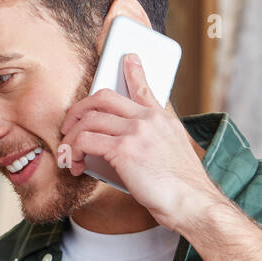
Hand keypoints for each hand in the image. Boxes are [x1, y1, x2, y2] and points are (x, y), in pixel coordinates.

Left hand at [58, 53, 224, 231]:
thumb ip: (154, 143)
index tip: (128, 58)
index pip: (144, 88)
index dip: (133, 71)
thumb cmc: (182, 190)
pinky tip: (75, 165)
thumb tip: (128, 150)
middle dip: (79, 110)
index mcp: (163, 121)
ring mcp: (136, 132)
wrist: (193, 203)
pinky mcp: (124, 149)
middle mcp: (149, 120)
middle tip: (69, 126)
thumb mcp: (175, 155)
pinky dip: (74, 152)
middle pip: (103, 98)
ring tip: (69, 153)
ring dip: (71, 137)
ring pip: (88, 120)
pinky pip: (85, 141)